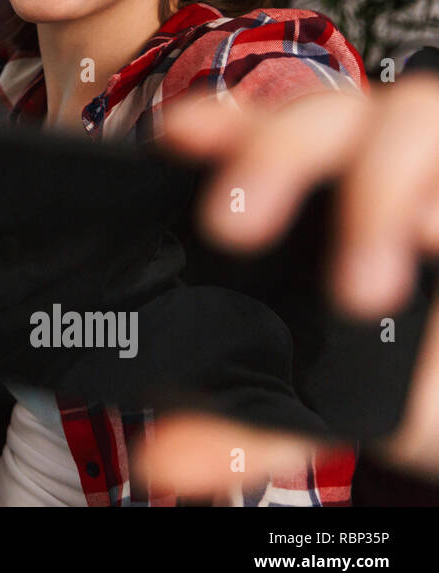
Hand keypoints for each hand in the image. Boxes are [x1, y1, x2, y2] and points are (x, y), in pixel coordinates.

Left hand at [135, 75, 438, 490]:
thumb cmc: (399, 375)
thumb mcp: (319, 405)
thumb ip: (242, 423)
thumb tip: (161, 456)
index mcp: (307, 196)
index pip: (253, 131)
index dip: (218, 122)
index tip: (179, 136)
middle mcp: (370, 164)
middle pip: (322, 115)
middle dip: (275, 152)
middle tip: (233, 226)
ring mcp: (435, 172)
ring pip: (411, 120)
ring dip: (378, 198)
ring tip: (359, 287)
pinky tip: (434, 243)